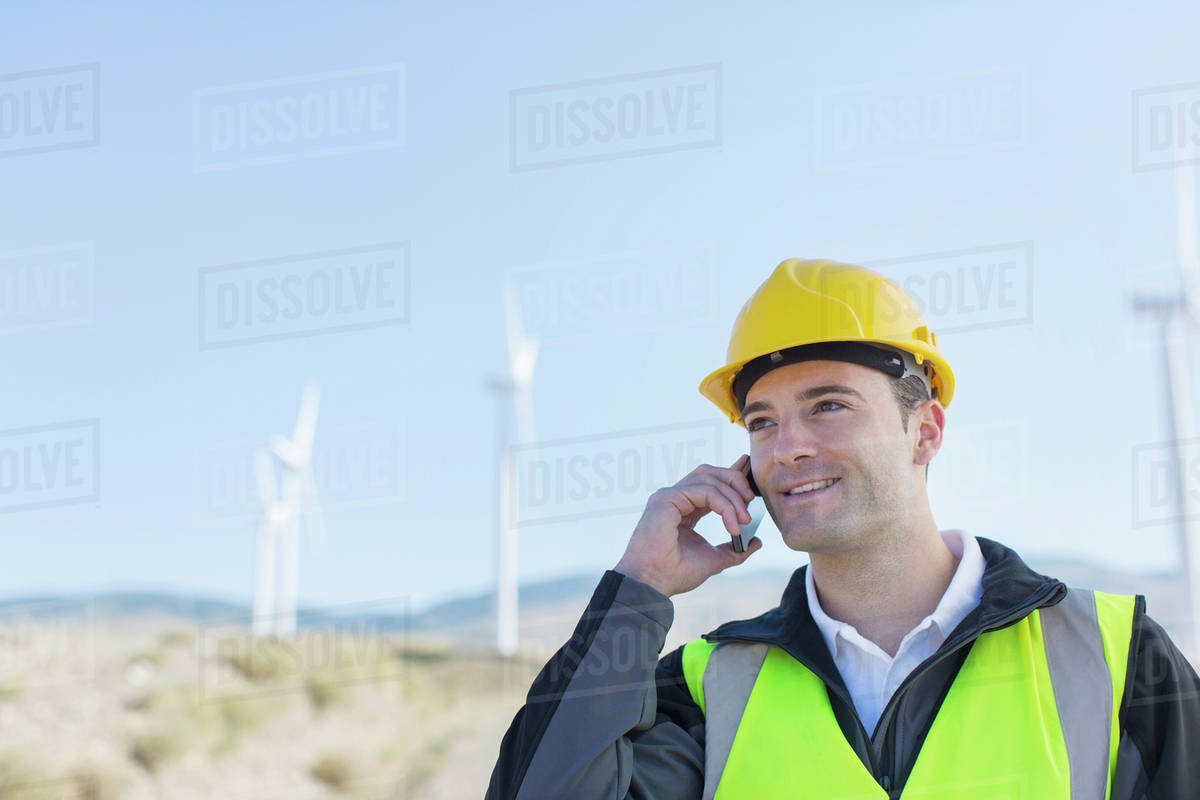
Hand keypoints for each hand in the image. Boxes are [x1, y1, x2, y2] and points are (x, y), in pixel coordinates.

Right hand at [614, 454, 761, 596]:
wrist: (654, 584)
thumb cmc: (675, 573)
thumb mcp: (714, 558)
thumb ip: (735, 549)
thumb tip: (756, 541)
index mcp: (684, 508)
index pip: (710, 483)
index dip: (732, 476)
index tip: (751, 482)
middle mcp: (675, 498)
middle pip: (710, 473)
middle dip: (735, 482)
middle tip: (751, 502)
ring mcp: (670, 495)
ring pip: (709, 478)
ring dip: (732, 497)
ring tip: (743, 520)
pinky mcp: (668, 498)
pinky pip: (705, 491)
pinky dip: (724, 505)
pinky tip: (732, 524)